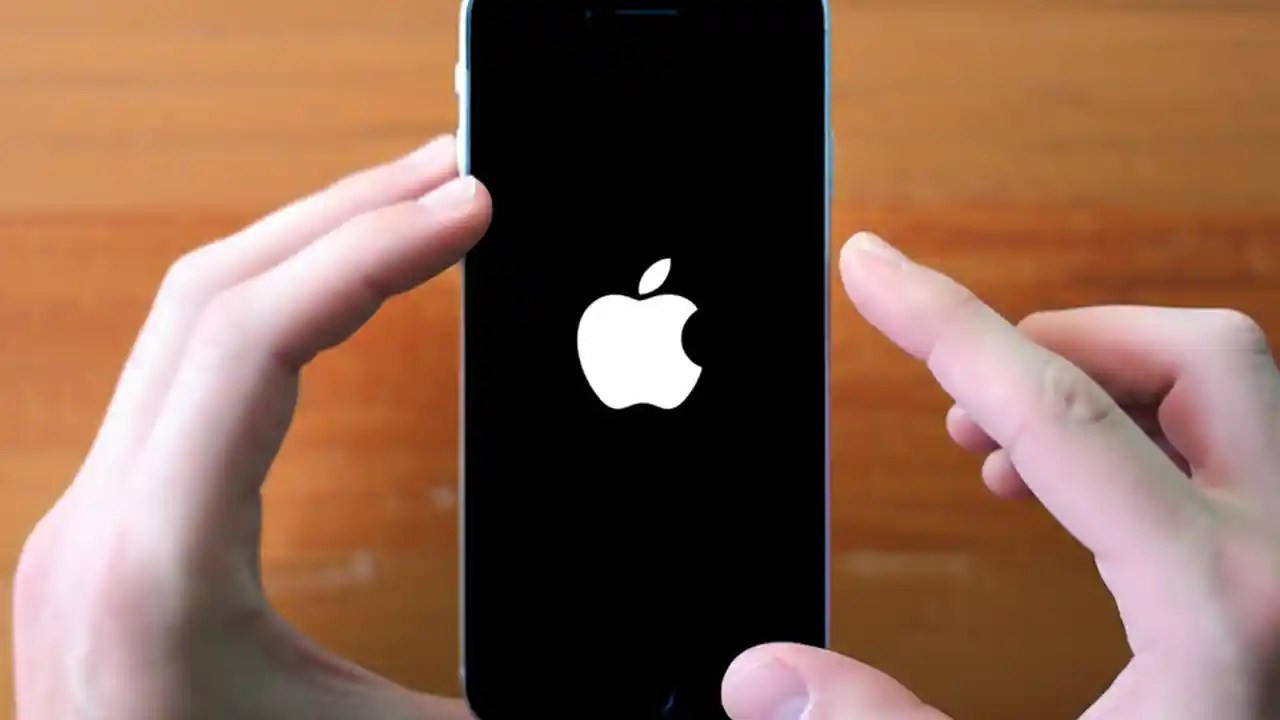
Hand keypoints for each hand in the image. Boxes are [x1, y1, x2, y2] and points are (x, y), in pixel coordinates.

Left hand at [13, 135, 490, 718]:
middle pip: (212, 293)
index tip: (471, 205)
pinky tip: (342, 297)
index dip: (371, 248)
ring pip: (192, 318)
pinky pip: (189, 369)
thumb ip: (517, 693)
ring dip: (309, 244)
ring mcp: (93, 516)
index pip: (250, 338)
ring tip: (414, 210)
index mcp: (156, 566)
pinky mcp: (113, 525)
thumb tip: (660, 683)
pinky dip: (278, 305)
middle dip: (346, 212)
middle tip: (457, 173)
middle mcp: (100, 520)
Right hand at [722, 232, 1279, 718]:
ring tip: (1004, 454)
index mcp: (1215, 606)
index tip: (873, 267)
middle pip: (1198, 355)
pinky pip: (1242, 450)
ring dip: (1108, 385)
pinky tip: (1077, 503)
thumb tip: (758, 678)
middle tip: (960, 403)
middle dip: (1060, 344)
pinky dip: (1147, 436)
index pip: (1053, 408)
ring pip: (1237, 388)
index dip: (942, 321)